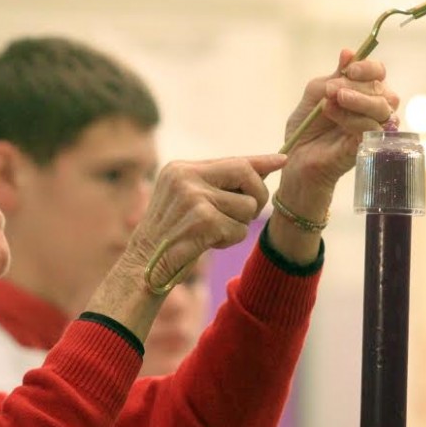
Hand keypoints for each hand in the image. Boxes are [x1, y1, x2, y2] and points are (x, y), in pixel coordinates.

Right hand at [126, 154, 286, 289]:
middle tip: (250, 212)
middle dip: (257, 194)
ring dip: (238, 225)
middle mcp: (185, 177)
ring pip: (246, 206)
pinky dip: (230, 241)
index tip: (282, 159)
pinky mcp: (203, 220)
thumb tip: (263, 170)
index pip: (231, 160)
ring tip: (214, 233)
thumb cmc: (170, 236)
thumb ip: (217, 185)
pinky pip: (238, 229)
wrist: (143, 267)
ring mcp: (193, 197)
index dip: (260, 161)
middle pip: (245, 173)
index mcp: (181, 169)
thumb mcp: (187, 201)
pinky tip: (208, 244)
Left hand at [281, 49, 399, 197]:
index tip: (349, 69)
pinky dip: (352, 118)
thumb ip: (333, 76)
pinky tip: (332, 113)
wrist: (296, 156)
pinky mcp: (368, 146)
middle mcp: (373, 110)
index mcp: (363, 93)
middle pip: (385, 92)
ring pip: (383, 109)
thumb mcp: (316, 94)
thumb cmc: (307, 127)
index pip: (379, 74)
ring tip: (333, 101)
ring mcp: (373, 129)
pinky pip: (372, 129)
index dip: (368, 68)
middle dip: (359, 86)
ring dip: (357, 101)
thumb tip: (348, 53)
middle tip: (333, 90)